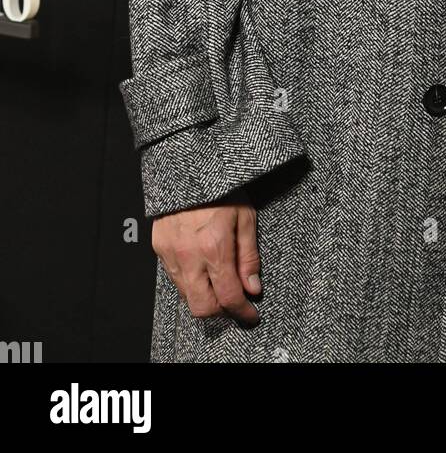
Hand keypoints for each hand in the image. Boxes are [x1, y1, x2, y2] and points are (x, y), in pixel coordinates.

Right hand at [151, 185, 261, 322]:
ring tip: (220, 286)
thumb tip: (252, 287)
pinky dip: (190, 282)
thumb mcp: (245, 216)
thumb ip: (249, 255)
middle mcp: (189, 256)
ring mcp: (170, 254)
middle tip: (236, 305)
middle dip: (221, 313)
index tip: (251, 314)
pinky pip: (174, 278)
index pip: (229, 296)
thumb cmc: (220, 187)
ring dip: (205, 298)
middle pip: (202, 307)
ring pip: (186, 296)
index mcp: (214, 247)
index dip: (242, 311)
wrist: (186, 164)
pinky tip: (203, 270)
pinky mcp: (159, 248)